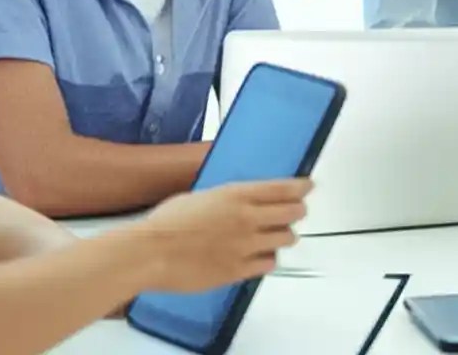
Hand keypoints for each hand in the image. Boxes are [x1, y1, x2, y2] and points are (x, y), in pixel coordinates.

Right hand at [133, 178, 310, 291]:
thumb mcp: (202, 196)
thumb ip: (228, 198)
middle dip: (297, 211)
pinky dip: (267, 258)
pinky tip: (259, 256)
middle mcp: (247, 218)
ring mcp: (245, 246)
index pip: (284, 188)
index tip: (308, 187)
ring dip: (284, 235)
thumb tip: (243, 200)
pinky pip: (269, 263)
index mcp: (237, 195)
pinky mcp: (239, 270)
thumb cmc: (167, 222)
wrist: (149, 254)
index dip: (301, 187)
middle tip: (293, 212)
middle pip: (293, 213)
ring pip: (286, 239)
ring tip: (275, 236)